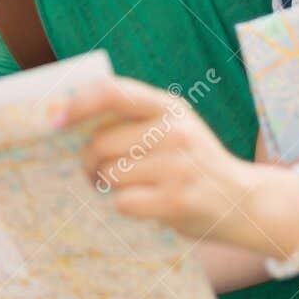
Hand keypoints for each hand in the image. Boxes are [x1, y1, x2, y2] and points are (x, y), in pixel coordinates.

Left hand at [62, 77, 264, 245]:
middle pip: (100, 144)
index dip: (77, 104)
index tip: (55, 120)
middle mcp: (174, 131)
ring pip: (109, 175)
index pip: (112, 93)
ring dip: (109, 187)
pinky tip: (148, 203)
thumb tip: (65, 116)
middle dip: (90, 162)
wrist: (244, 201)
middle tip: (99, 173)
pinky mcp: (175, 200)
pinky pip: (122, 202)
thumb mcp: (173, 127)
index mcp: (169, 107)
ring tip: (134, 187)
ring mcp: (177, 166)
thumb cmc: (193, 163)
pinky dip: (126, 206)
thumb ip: (132, 118)